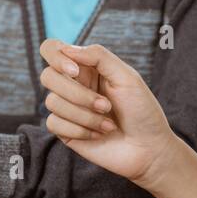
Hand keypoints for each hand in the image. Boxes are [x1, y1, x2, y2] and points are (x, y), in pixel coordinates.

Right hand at [37, 39, 178, 183]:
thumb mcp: (127, 76)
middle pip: (48, 76)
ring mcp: (67, 108)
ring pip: (52, 102)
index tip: (76, 71)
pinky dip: (79, 130)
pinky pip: (53, 123)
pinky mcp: (64, 130)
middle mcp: (73, 84)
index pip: (52, 49)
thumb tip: (67, 49)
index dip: (56, 57)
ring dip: (85, 116)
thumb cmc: (142, 110)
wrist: (148, 148)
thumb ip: (98, 56)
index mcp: (86, 67)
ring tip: (109, 124)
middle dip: (77, 94)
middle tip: (106, 105)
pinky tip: (98, 134)